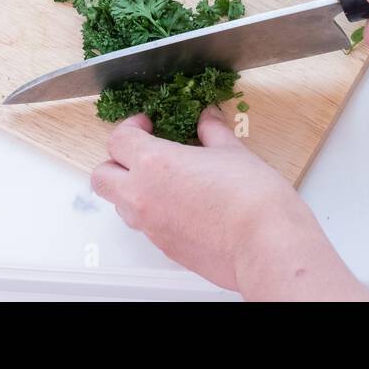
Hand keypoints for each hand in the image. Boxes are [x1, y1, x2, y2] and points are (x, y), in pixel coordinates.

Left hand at [91, 109, 368, 299]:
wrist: (265, 245)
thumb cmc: (252, 198)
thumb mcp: (233, 152)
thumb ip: (212, 132)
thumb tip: (208, 119)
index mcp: (154, 164)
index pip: (118, 140)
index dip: (130, 127)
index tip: (147, 124)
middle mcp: (143, 196)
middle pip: (102, 176)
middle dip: (116, 161)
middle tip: (142, 152)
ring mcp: (151, 227)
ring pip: (120, 204)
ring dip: (131, 189)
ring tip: (164, 180)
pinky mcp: (165, 249)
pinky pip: (145, 226)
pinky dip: (153, 213)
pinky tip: (182, 205)